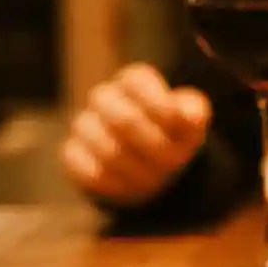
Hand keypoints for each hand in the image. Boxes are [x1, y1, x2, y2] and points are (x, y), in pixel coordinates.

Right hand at [62, 63, 210, 205]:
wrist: (150, 162)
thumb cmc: (174, 134)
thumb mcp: (192, 120)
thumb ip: (195, 112)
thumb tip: (191, 117)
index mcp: (134, 81)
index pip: (137, 80)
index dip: (159, 105)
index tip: (177, 125)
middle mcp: (105, 97)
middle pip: (124, 119)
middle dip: (154, 146)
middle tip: (173, 163)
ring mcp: (85, 125)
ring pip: (106, 148)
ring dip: (138, 170)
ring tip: (156, 179)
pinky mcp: (72, 154)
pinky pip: (87, 170)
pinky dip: (114, 183)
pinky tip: (131, 186)